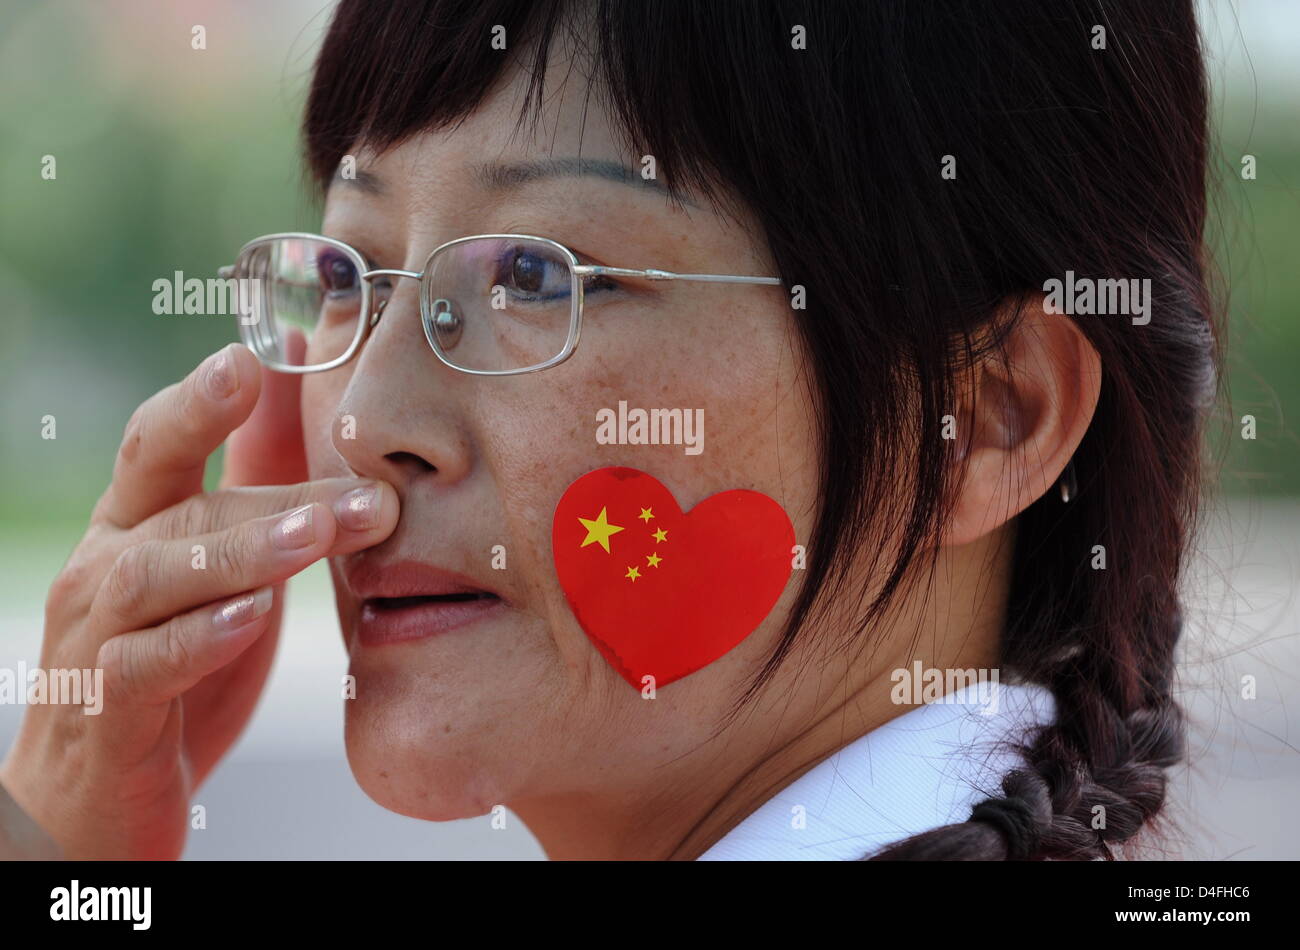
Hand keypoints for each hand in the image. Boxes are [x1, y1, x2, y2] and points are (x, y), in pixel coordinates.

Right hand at [0, 344, 396, 858]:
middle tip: (368, 495)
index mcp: (133, 527)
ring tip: (316, 538)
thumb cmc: (171, 657)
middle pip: (182, 511)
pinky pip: (144, 668)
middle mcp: (103, 571)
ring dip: (240, 553)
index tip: (250, 358)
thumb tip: (285, 355)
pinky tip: (250, 617)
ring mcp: (95, 641)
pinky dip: (197, 639)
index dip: (198, 401)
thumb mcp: (220, 557)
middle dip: (275, 496)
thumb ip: (252, 465)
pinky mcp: (109, 713)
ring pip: (157, 580)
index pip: (155, 447)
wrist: (95, 798)